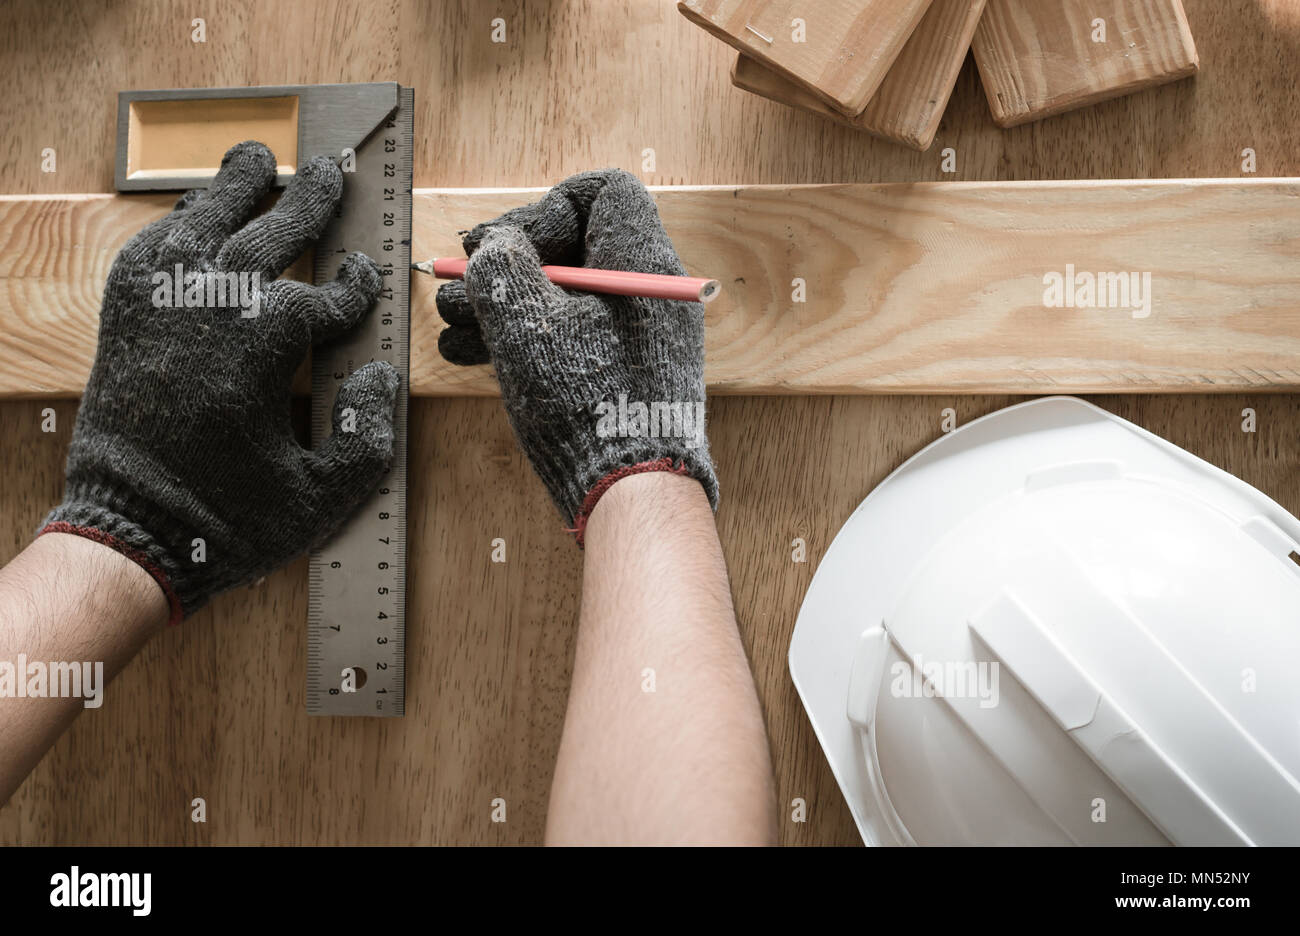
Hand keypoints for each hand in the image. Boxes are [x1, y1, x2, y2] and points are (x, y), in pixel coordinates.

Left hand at [39, 141, 398, 623]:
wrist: (129, 536)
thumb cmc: (226, 522)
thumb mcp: (321, 499)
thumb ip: (366, 438)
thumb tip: (379, 375)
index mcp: (261, 348)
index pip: (325, 298)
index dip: (354, 287)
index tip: (367, 278)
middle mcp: (209, 312)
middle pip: (269, 238)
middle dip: (307, 204)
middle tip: (330, 172)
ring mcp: (161, 309)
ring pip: (203, 224)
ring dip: (236, 190)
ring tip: (259, 158)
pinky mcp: (126, 321)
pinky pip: (152, 250)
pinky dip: (176, 225)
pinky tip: (193, 215)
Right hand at [435, 169, 716, 541]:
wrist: (631, 493)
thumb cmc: (585, 401)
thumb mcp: (524, 322)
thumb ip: (500, 265)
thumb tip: (497, 249)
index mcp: (642, 260)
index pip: (604, 192)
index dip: (546, 207)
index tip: (510, 245)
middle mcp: (648, 290)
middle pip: (571, 246)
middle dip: (506, 263)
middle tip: (459, 282)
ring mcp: (637, 336)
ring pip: (562, 295)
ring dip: (501, 303)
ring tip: (450, 321)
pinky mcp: (622, 374)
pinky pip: (570, 335)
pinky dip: (523, 338)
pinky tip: (469, 353)